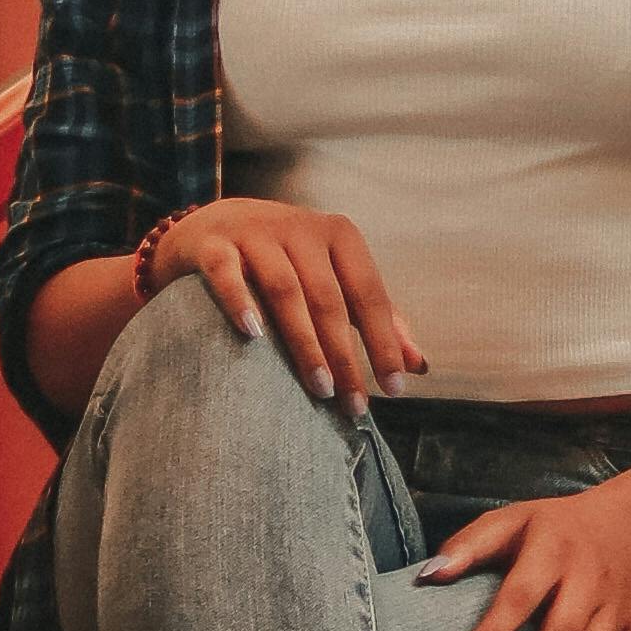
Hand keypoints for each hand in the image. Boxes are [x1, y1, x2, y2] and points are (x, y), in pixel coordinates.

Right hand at [148, 199, 425, 404]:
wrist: (214, 226)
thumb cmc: (289, 263)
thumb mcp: (336, 280)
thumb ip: (377, 319)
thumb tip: (417, 365)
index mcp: (339, 236)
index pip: (368, 293)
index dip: (383, 342)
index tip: (394, 389)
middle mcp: (300, 229)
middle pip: (328, 298)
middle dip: (344, 355)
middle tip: (351, 404)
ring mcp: (255, 234)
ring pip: (285, 290)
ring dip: (304, 342)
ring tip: (318, 387)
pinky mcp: (214, 245)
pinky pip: (227, 274)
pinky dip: (240, 301)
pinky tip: (253, 334)